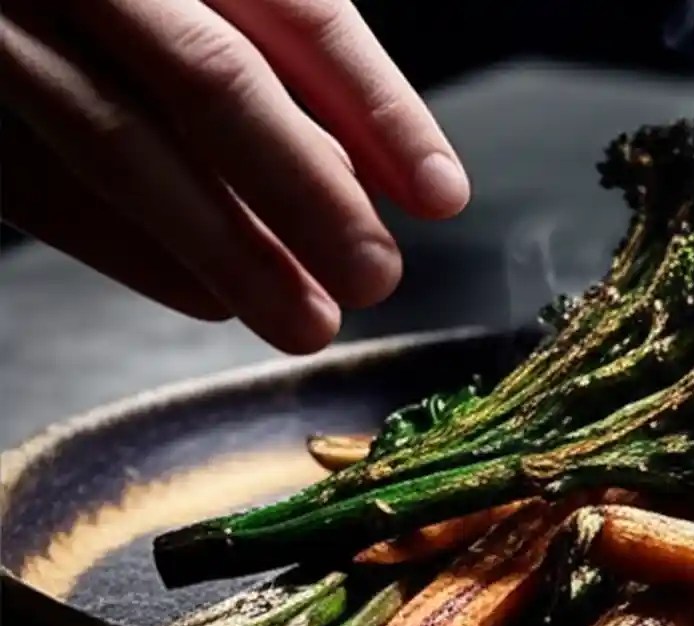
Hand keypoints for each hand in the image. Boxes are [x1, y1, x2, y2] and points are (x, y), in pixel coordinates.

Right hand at [0, 0, 468, 353]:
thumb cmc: (141, 3)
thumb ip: (282, 51)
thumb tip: (358, 171)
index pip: (301, 13)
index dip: (379, 108)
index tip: (441, 193)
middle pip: (213, 80)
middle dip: (308, 193)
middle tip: (376, 275)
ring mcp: (4, 35)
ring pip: (120, 145)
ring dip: (228, 250)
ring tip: (308, 317)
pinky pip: (40, 186)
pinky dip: (133, 253)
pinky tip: (208, 299)